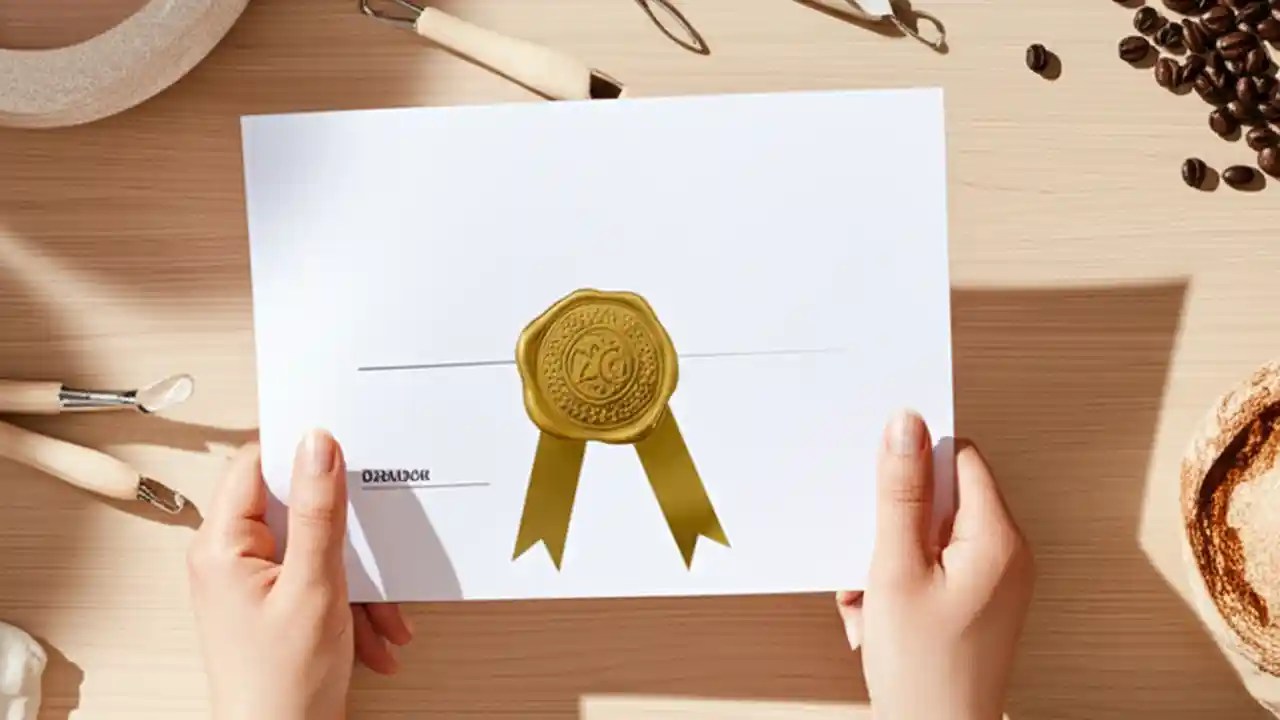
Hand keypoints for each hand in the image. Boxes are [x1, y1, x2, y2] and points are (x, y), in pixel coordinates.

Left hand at [188, 430, 413, 719]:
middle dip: (345, 536)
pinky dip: (351, 602)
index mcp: (222, 546)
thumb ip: (318, 510)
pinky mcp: (273, 603)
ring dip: (356, 579)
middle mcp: (229, 559)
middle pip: (294, 508)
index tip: (344, 450)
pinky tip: (374, 635)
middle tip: (372, 543)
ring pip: (314, 548)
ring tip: (379, 614)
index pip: (256, 465)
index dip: (300, 453)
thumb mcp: (315, 585)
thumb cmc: (282, 686)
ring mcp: (251, 583)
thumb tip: (317, 443)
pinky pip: (318, 579)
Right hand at [837, 411, 1032, 719]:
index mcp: (998, 538)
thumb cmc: (924, 673)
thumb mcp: (896, 569)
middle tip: (870, 558)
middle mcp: (1005, 556)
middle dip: (892, 523)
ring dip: (887, 560)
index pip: (959, 457)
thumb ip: (900, 494)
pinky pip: (928, 570)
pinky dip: (896, 586)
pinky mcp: (974, 605)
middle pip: (941, 499)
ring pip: (926, 538)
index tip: (876, 476)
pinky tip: (879, 619)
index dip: (914, 460)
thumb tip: (906, 424)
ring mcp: (992, 583)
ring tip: (873, 602)